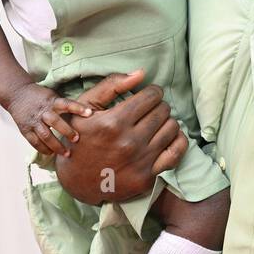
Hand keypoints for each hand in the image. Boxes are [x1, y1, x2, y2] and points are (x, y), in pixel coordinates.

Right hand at [5, 83, 90, 157]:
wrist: (16, 94)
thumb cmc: (40, 96)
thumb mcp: (53, 95)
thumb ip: (65, 105)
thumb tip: (87, 113)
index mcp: (51, 101)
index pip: (66, 104)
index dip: (78, 108)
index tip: (90, 113)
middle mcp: (42, 111)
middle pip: (55, 122)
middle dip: (67, 131)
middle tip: (77, 139)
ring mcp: (33, 121)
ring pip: (45, 135)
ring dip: (56, 146)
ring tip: (66, 154)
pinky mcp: (25, 130)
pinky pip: (34, 142)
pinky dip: (43, 149)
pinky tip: (51, 153)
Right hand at [54, 69, 187, 205]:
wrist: (75, 180)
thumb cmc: (79, 137)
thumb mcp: (85, 107)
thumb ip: (111, 85)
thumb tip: (142, 73)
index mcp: (113, 123)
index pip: (151, 96)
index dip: (152, 92)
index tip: (147, 96)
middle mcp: (128, 143)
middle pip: (163, 110)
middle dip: (157, 106)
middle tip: (149, 110)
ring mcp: (139, 162)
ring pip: (172, 128)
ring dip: (166, 122)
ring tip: (154, 123)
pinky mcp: (146, 178)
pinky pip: (176, 153)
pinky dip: (178, 140)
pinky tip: (169, 136)